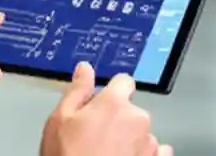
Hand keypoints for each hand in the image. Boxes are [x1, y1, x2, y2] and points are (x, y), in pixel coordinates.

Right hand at [40, 63, 172, 155]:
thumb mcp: (60, 120)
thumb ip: (77, 91)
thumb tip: (85, 69)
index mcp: (115, 103)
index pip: (124, 81)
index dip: (111, 91)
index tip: (101, 103)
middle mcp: (138, 119)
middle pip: (131, 110)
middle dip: (117, 119)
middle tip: (95, 136)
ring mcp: (149, 144)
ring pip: (141, 132)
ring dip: (128, 139)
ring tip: (105, 154)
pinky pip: (156, 152)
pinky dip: (143, 155)